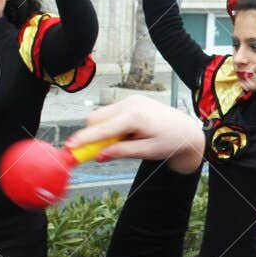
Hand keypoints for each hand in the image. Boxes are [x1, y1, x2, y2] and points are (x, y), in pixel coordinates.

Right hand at [67, 97, 204, 172]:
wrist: (186, 130)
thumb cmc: (170, 142)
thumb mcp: (146, 151)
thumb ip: (121, 152)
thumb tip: (98, 156)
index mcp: (134, 117)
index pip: (102, 128)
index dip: (84, 139)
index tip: (69, 147)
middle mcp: (130, 103)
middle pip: (95, 119)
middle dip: (92, 135)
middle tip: (99, 152)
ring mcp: (129, 100)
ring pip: (101, 115)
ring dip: (103, 130)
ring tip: (124, 141)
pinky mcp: (130, 101)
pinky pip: (110, 113)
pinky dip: (111, 125)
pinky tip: (127, 133)